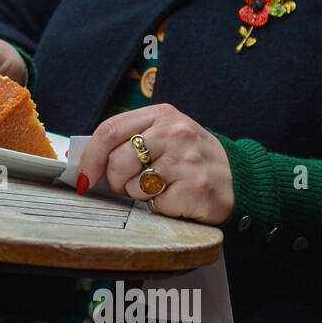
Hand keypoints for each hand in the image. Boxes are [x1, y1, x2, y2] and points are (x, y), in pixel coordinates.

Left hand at [75, 103, 234, 225]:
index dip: (90, 157)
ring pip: (134, 186)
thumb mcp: (165, 135)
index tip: (85, 177)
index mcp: (162, 115)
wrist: (238, 178)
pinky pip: (156, 205)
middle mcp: (175, 134)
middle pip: (117, 162)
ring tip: (162, 187)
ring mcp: (187, 161)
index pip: (109, 131)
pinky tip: (177, 198)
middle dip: (116, 181)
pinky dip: (160, 207)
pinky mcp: (195, 189)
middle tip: (132, 185)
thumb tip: (83, 160)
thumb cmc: (190, 158)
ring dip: (141, 195)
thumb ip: (129, 139)